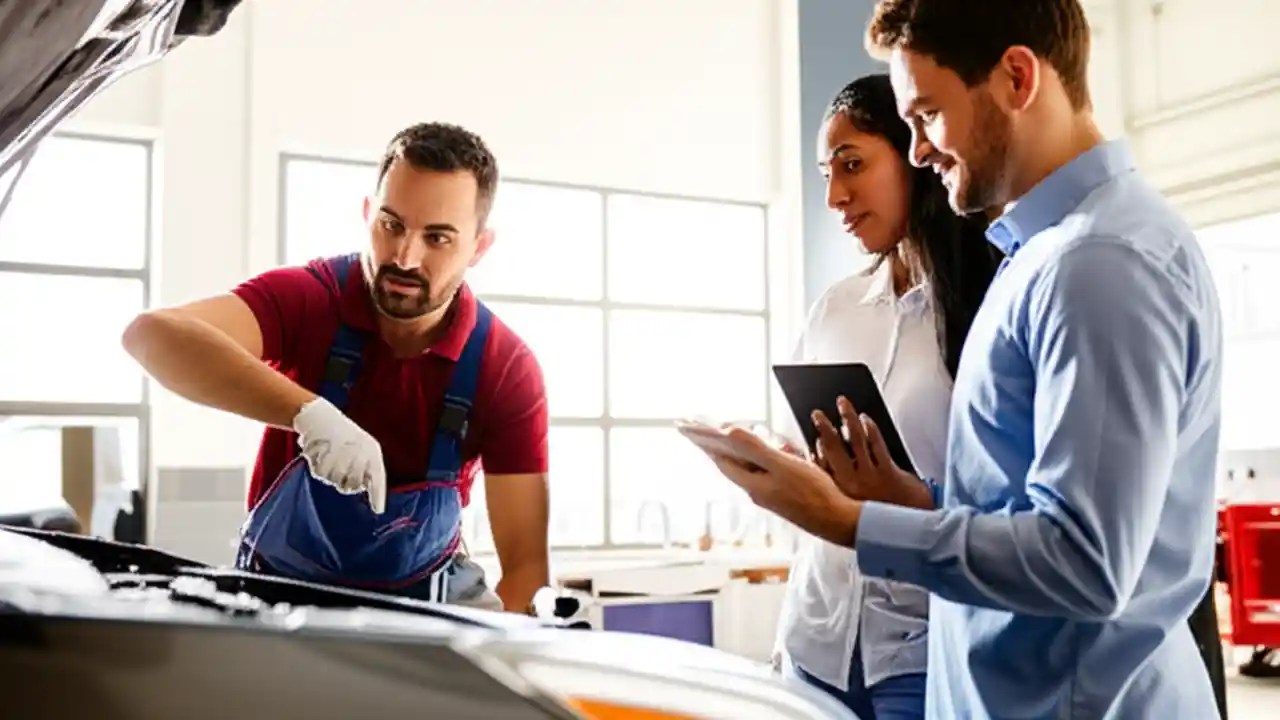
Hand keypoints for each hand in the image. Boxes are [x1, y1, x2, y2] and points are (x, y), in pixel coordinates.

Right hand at [291, 397, 386, 512]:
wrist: (319, 417)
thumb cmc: (342, 433)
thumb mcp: (363, 445)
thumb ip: (367, 466)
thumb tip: (366, 486)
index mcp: (372, 451)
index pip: (378, 478)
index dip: (378, 496)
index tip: (378, 510)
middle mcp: (360, 455)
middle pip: (355, 486)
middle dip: (349, 482)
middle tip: (341, 466)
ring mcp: (342, 459)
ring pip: (338, 482)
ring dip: (332, 473)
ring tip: (330, 455)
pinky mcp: (324, 461)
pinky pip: (323, 476)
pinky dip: (320, 467)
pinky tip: (320, 454)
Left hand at [693, 426, 862, 547]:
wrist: (839, 522)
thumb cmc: (814, 494)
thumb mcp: (783, 466)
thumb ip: (755, 449)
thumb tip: (728, 432)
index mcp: (752, 484)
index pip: (720, 458)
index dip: (703, 440)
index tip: (686, 426)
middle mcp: (757, 491)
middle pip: (728, 463)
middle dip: (712, 445)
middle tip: (696, 429)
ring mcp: (770, 494)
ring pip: (745, 468)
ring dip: (733, 451)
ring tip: (722, 437)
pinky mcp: (783, 495)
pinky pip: (762, 472)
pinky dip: (756, 458)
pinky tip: (763, 454)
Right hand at [812, 396, 931, 508]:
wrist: (908, 530)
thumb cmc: (877, 516)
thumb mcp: (849, 507)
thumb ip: (833, 486)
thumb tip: (820, 463)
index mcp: (838, 493)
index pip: (819, 466)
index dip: (815, 448)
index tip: (813, 435)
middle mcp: (850, 483)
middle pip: (833, 448)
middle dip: (824, 427)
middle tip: (818, 413)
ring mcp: (870, 476)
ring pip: (855, 440)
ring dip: (847, 418)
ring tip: (842, 403)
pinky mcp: (888, 472)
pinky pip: (876, 445)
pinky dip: (870, 429)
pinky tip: (866, 418)